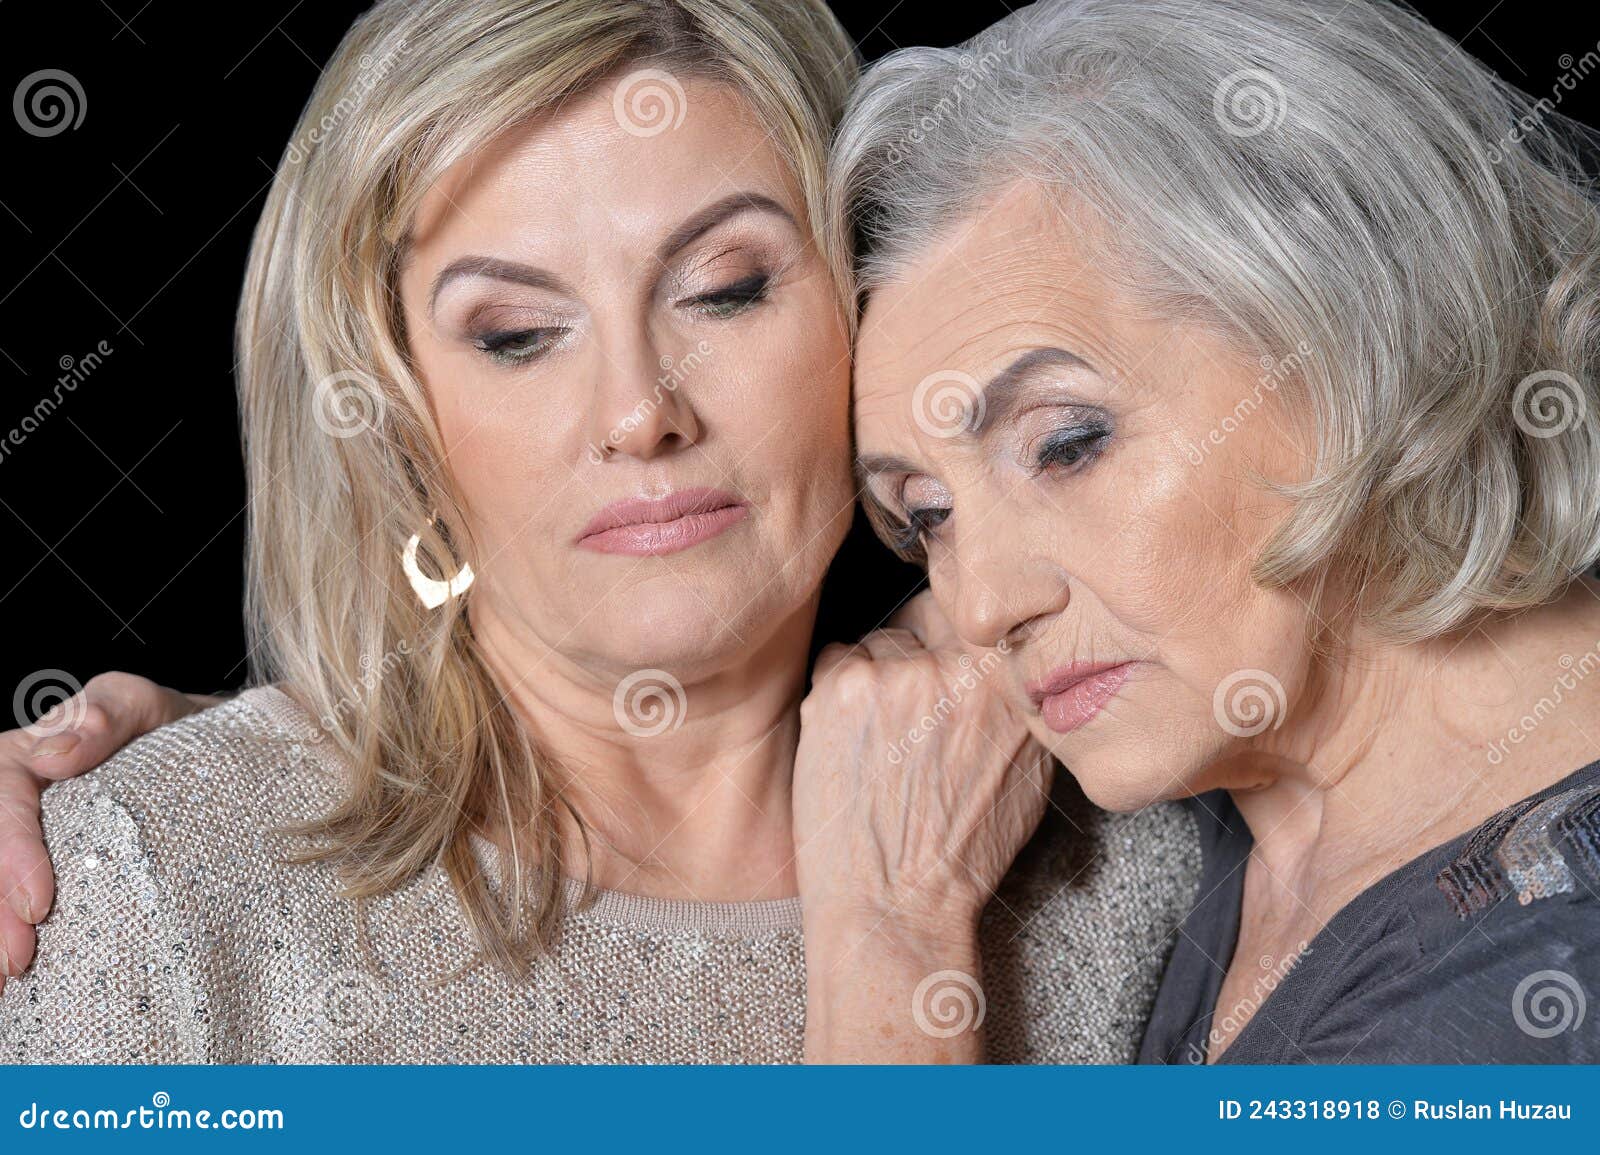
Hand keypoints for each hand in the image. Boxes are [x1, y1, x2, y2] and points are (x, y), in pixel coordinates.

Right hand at [0, 673, 217, 988]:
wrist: (203, 756)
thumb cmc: (170, 731)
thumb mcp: (148, 708)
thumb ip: (109, 714)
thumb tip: (56, 755)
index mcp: (28, 755)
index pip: (2, 795)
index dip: (10, 852)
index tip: (39, 905)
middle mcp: (18, 798)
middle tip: (17, 963)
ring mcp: (27, 837)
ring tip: (10, 982)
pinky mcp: (40, 870)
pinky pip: (14, 898)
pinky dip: (8, 933)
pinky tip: (18, 985)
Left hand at [793, 593, 1051, 1060]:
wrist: (893, 903)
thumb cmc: (960, 850)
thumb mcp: (1028, 769)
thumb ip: (1018, 698)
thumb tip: (1009, 651)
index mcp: (1008, 684)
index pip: (980, 612)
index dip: (964, 630)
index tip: (952, 644)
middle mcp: (954, 669)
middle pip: (926, 619)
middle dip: (921, 653)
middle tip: (915, 713)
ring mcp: (892, 673)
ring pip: (880, 640)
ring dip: (879, 674)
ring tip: (883, 738)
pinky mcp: (840, 687)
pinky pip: (837, 659)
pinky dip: (841, 690)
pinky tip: (853, 739)